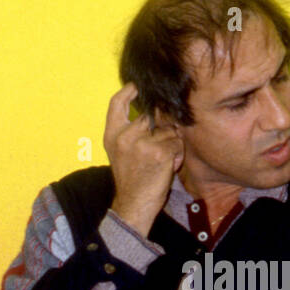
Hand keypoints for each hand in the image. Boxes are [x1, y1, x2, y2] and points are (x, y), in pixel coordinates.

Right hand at [104, 83, 183, 236]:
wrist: (133, 204)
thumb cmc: (130, 178)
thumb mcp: (119, 152)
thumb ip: (129, 131)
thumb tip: (152, 111)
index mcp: (112, 135)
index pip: (116, 103)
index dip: (129, 90)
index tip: (138, 85)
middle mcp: (124, 136)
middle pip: (150, 115)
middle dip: (161, 126)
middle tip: (162, 142)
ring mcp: (142, 144)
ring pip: (167, 129)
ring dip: (171, 142)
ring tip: (165, 158)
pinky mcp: (159, 153)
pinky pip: (176, 142)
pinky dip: (178, 153)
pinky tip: (170, 165)